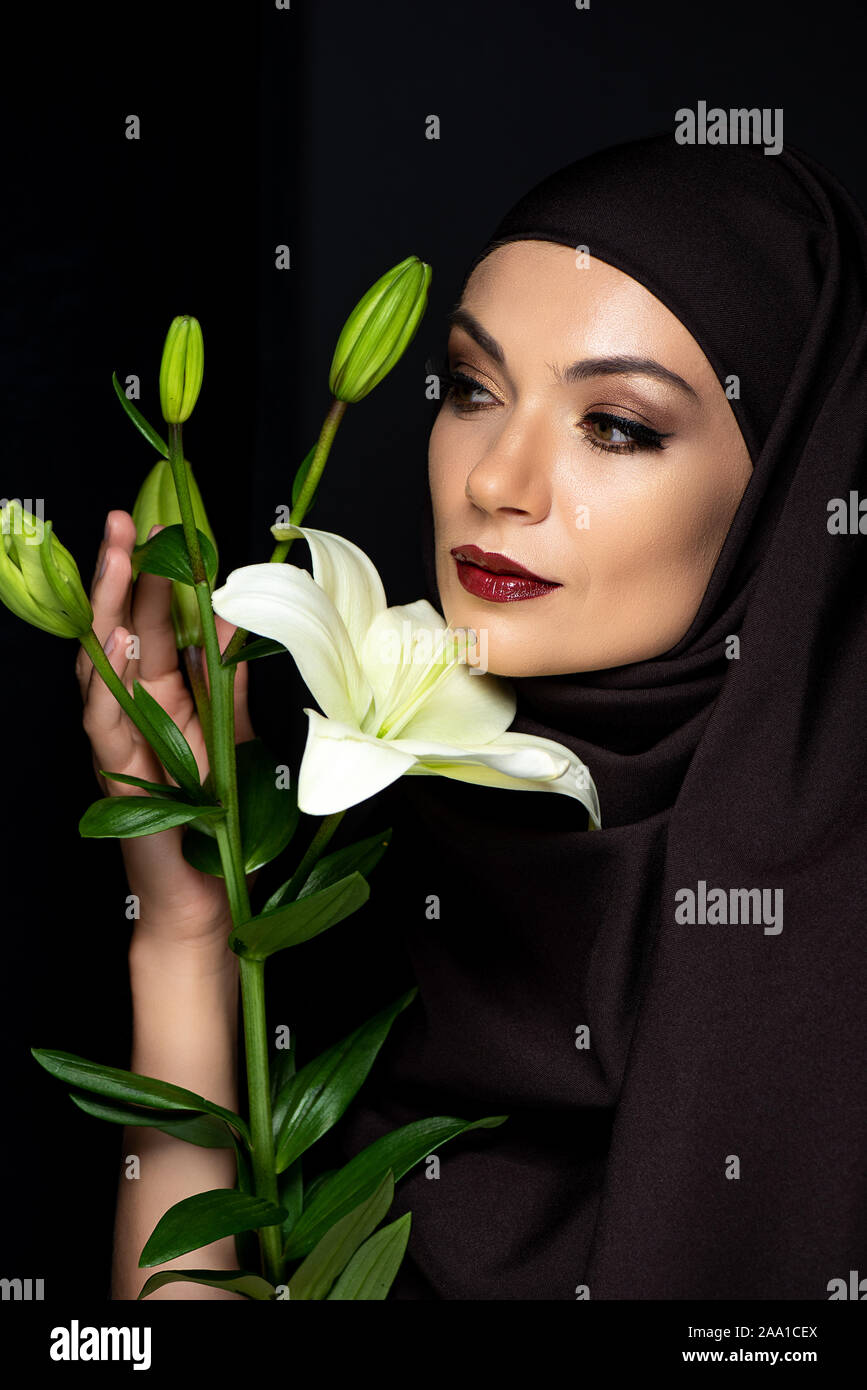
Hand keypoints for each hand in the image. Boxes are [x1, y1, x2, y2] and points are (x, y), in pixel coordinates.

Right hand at [75, 509, 254, 951]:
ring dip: (108, 610)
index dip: (155, 573)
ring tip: (117, 560)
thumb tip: (234, 617)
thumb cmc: (220, 816)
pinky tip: (115, 646)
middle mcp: (136, 710)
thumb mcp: (235, 731)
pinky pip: (105, 721)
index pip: (153, 620)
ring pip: (100, 665)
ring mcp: (120, 739)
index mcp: (165, 694)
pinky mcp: (116, 773)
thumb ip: (228, 678)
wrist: (211, 892)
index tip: (164, 523)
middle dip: (121, 572)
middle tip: (124, 520)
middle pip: (121, 628)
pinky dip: (108, 683)